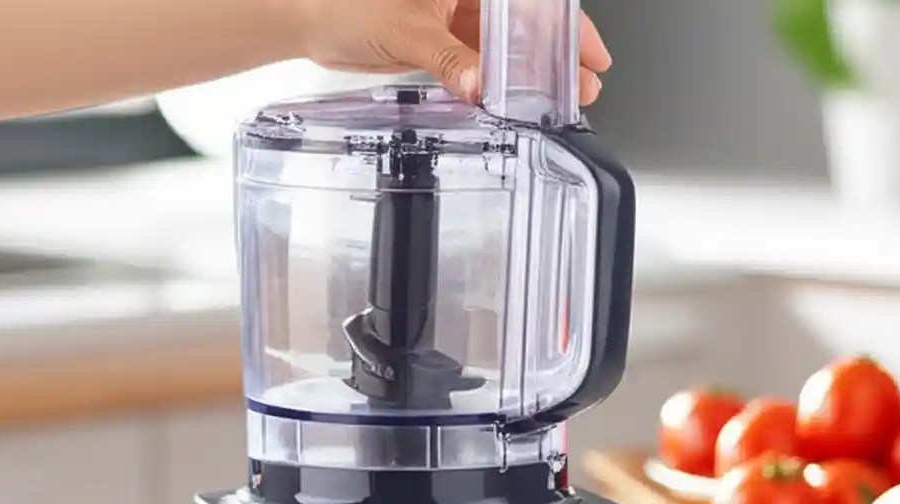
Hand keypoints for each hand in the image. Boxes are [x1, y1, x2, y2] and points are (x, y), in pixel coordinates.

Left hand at [300, 0, 611, 106]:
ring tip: (559, 99)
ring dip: (530, 70)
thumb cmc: (346, 3)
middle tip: (585, 82)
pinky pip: (479, 57)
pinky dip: (497, 77)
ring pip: (505, 42)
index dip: (566, 25)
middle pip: (525, 20)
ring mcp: (454, 12)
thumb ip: (449, 60)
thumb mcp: (407, 31)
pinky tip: (515, 99)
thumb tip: (480, 85)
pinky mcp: (441, 35)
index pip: (530, 1)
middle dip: (556, 51)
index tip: (590, 51)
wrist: (309, 20)